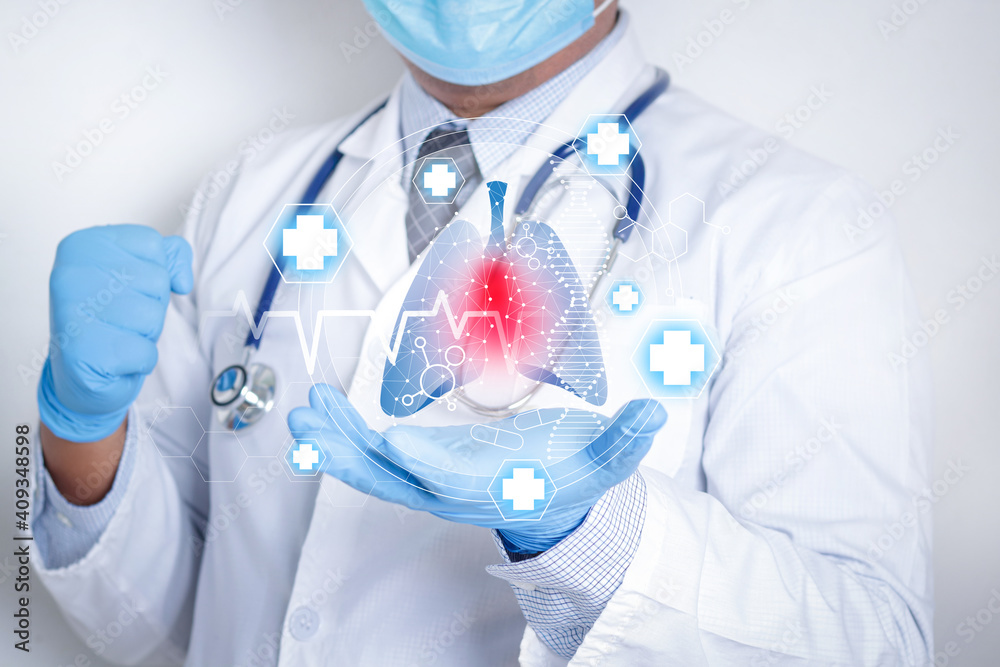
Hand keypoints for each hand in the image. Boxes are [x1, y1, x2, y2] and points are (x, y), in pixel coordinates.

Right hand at [38, 225, 192, 441]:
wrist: (81, 372)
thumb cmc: (112, 317)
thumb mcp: (140, 273)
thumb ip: (168, 256)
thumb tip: (182, 279)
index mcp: (82, 244)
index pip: (152, 244)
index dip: (153, 272)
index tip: (126, 287)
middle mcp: (70, 274)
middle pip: (156, 280)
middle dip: (151, 305)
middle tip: (121, 317)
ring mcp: (72, 312)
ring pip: (152, 316)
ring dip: (146, 333)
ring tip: (118, 336)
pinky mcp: (83, 352)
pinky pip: (145, 351)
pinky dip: (140, 360)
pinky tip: (114, 359)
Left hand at [288, 385, 666, 551]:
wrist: (555, 501)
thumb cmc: (575, 475)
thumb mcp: (607, 459)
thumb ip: (627, 437)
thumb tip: (652, 413)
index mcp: (495, 486)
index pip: (455, 477)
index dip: (424, 460)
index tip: (391, 440)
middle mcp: (453, 489)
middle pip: (395, 478)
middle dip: (351, 454)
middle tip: (310, 427)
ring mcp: (432, 480)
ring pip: (375, 469)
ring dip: (337, 443)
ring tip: (304, 412)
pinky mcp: (421, 466)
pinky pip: (376, 456)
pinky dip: (346, 435)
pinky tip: (322, 409)